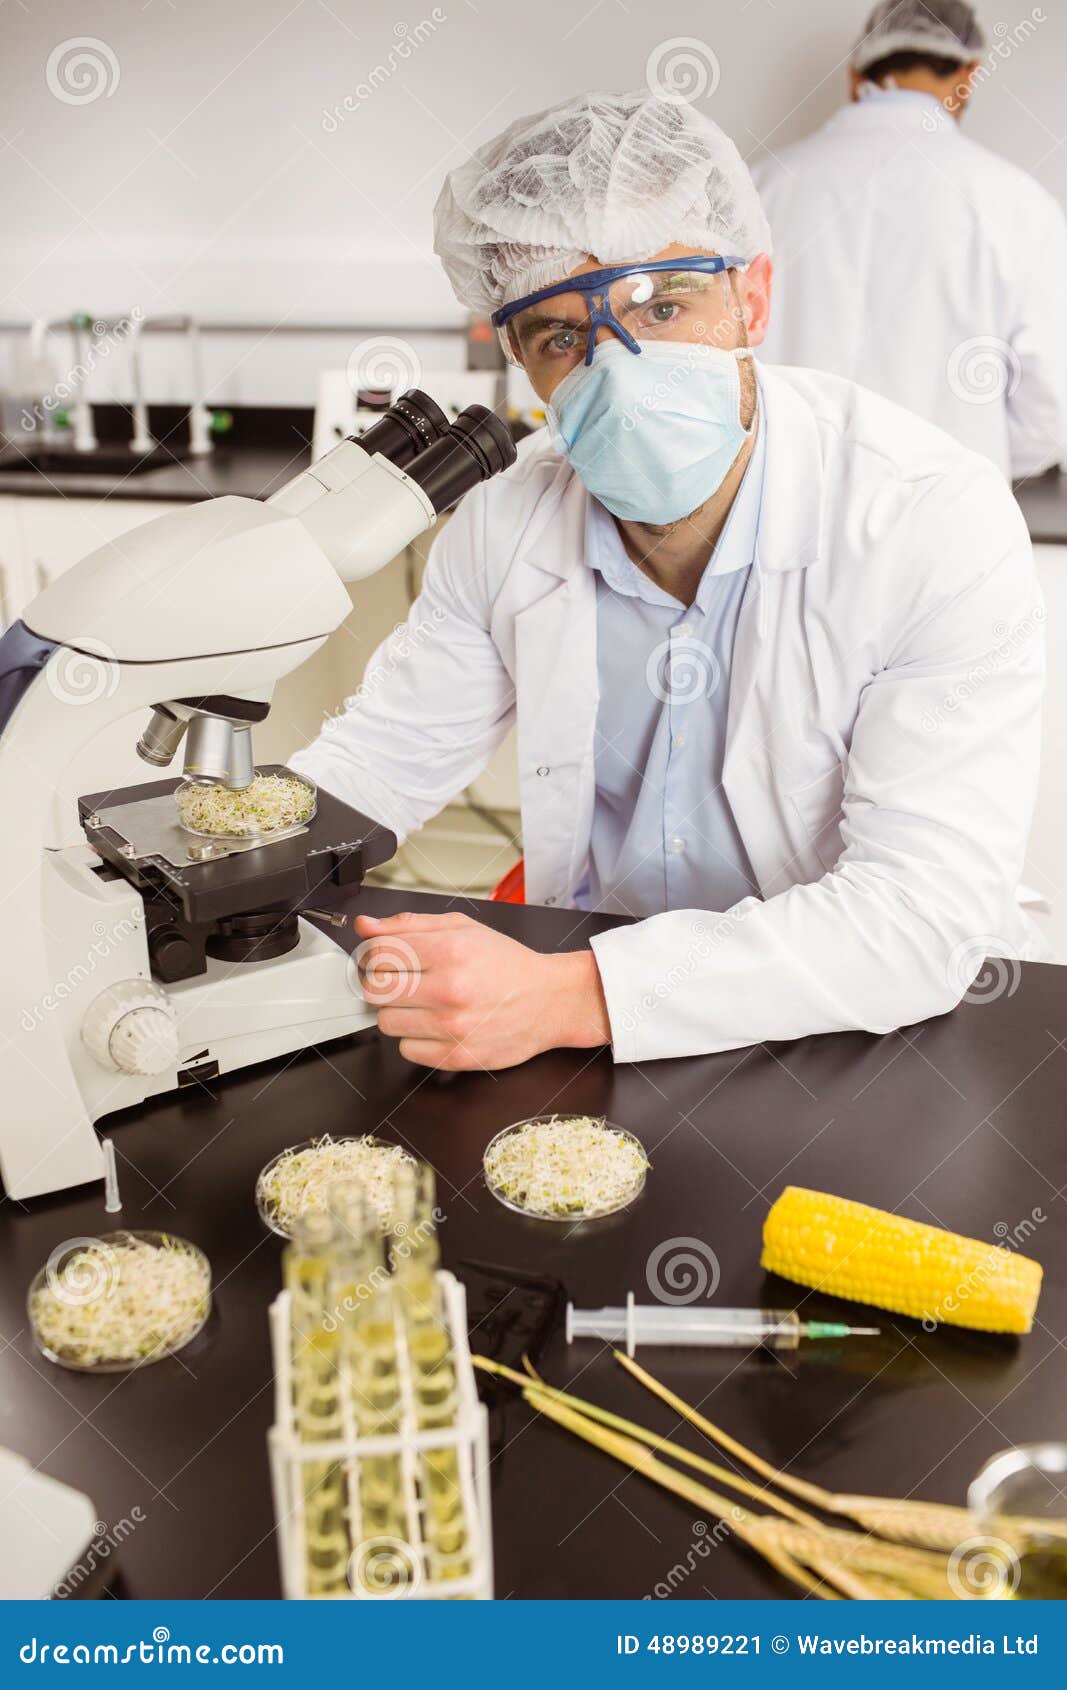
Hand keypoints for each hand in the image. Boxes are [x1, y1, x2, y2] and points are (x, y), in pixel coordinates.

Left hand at [353, 910, 610, 1070]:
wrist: (550, 1001)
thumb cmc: (508, 964)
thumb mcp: (463, 929)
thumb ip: (410, 924)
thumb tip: (365, 926)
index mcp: (450, 950)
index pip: (378, 952)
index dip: (374, 955)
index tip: (383, 958)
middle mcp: (449, 989)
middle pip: (374, 989)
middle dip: (383, 983)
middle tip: (402, 981)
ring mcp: (452, 1026)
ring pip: (386, 1022)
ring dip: (399, 1012)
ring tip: (424, 1004)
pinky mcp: (456, 1056)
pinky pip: (406, 1050)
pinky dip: (416, 1039)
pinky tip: (436, 1025)